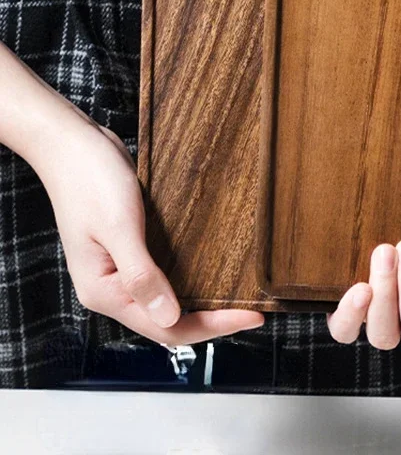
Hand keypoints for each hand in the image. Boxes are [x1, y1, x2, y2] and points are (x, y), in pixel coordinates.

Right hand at [29, 114, 263, 344]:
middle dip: (212, 320)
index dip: (211, 326)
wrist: (73, 146)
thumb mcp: (119, 227)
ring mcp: (120, 269)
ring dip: (202, 303)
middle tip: (253, 311)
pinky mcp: (131, 248)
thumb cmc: (88, 181)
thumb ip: (141, 274)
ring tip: (239, 297)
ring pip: (167, 299)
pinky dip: (189, 278)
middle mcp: (112, 287)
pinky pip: (164, 274)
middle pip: (168, 319)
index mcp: (104, 291)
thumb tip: (168, 316)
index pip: (165, 326)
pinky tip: (212, 270)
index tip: (249, 316)